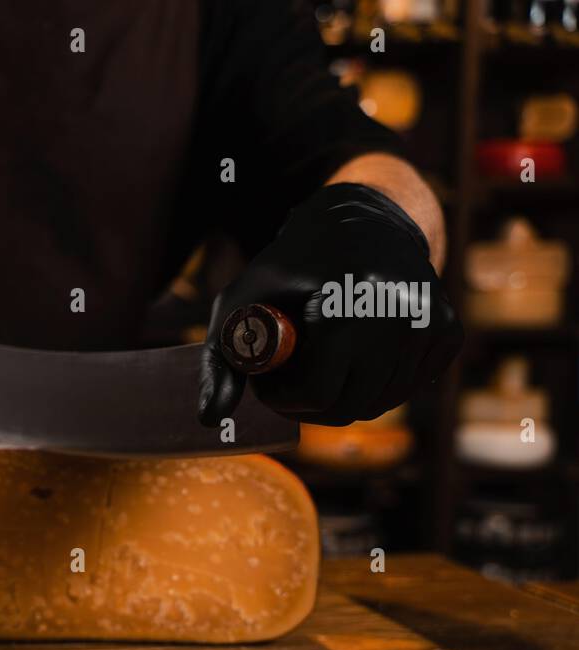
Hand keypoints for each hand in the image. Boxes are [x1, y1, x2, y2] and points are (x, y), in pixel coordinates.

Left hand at [198, 183, 461, 426]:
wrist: (363, 220)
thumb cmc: (292, 265)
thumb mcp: (242, 303)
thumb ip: (220, 362)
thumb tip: (210, 420)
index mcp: (350, 310)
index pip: (314, 396)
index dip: (280, 397)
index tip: (265, 380)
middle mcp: (401, 319)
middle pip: (346, 408)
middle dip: (308, 404)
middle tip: (288, 380)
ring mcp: (432, 326)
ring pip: (377, 404)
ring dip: (340, 396)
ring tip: (316, 365)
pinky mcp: (449, 333)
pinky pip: (404, 389)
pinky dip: (373, 384)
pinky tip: (352, 357)